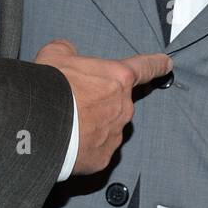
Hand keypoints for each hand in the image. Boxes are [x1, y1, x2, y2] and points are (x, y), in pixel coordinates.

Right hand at [36, 39, 171, 176]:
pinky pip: (97, 149)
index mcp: (118, 77)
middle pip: (117, 102)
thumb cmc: (51, 87)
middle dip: (101, 102)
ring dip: (93, 124)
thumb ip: (68, 51)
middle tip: (76, 102)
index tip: (166, 64)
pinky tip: (68, 141)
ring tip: (67, 123)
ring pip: (108, 126)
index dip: (156, 65)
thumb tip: (68, 52)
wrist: (40, 124)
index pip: (144, 68)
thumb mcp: (56, 55)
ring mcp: (115, 134)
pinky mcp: (103, 157)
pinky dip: (85, 145)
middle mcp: (123, 106)